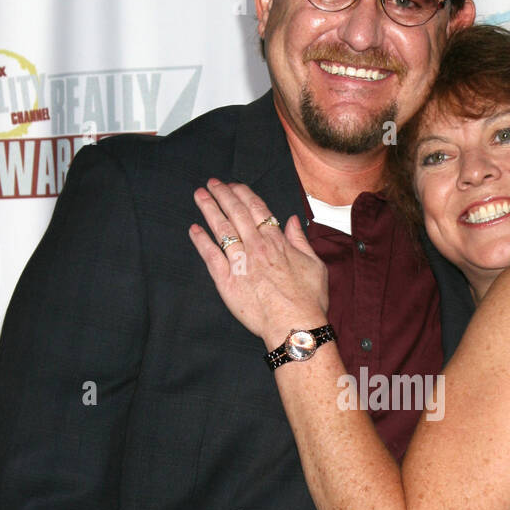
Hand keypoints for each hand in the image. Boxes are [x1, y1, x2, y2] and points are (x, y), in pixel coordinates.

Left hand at [190, 180, 328, 346]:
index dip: (243, 194)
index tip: (234, 185)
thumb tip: (292, 221)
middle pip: (236, 213)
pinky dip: (201, 241)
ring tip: (200, 196)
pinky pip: (211, 256)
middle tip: (212, 183)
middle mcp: (256, 247)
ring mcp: (240, 263)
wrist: (294, 326)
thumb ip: (300, 240)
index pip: (257, 209)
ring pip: (221, 229)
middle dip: (223, 195)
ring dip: (209, 209)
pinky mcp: (227, 281)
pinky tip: (194, 229)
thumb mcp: (315, 265)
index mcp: (277, 242)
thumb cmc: (308, 300)